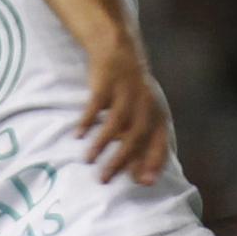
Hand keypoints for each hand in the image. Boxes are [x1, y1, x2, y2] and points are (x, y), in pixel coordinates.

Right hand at [76, 45, 171, 183]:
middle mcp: (146, 105)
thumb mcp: (143, 116)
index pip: (159, 143)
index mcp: (158, 115)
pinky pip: (96, 105)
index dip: (152, 163)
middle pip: (136, 137)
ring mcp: (126, 93)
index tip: (143, 184)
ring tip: (87, 160)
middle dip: (121, 160)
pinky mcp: (107, 83)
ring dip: (101, 144)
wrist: (119, 51)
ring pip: (116, 123)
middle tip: (104, 179)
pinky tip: (77, 135)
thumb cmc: (131, 94)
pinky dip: (87, 121)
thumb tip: (142, 179)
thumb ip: (143, 144)